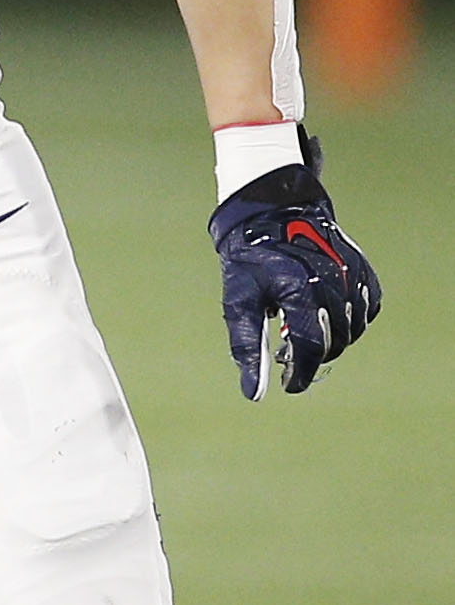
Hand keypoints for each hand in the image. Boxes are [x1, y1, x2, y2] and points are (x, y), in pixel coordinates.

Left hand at [215, 152, 383, 398]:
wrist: (273, 212)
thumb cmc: (250, 257)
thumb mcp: (238, 300)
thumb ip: (246, 345)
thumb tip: (253, 392)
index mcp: (299, 289)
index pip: (311, 347)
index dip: (303, 373)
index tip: (291, 386)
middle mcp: (333, 282)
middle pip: (334, 342)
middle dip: (312, 357)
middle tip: (287, 356)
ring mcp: (353, 276)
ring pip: (353, 330)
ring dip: (331, 341)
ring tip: (302, 336)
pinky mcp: (364, 272)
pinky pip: (367, 310)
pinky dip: (350, 322)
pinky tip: (325, 317)